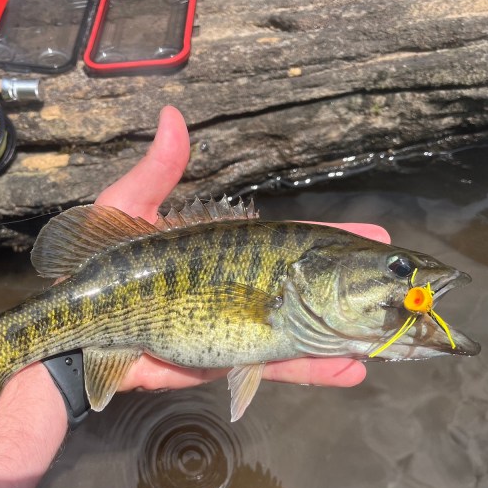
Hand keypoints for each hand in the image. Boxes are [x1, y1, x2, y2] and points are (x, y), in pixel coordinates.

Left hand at [95, 106, 390, 391]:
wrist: (81, 332)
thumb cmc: (102, 268)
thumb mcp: (127, 212)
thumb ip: (157, 172)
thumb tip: (170, 114)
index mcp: (228, 251)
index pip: (292, 245)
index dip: (334, 244)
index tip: (374, 236)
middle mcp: (242, 289)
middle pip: (312, 291)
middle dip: (358, 292)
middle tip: (405, 287)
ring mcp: (238, 327)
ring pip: (306, 335)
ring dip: (349, 339)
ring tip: (390, 341)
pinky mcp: (228, 360)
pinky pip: (278, 367)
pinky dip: (313, 372)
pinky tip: (352, 372)